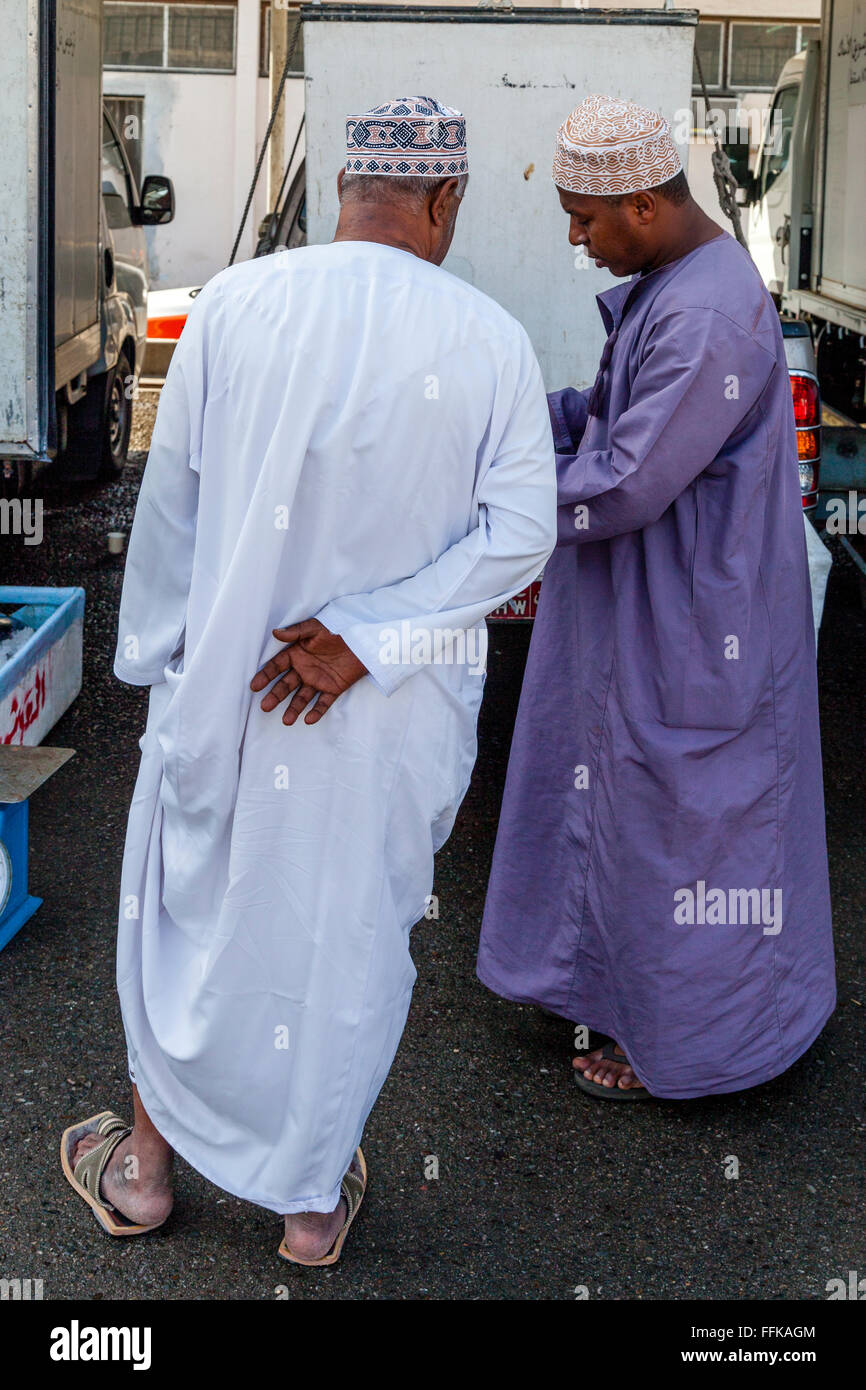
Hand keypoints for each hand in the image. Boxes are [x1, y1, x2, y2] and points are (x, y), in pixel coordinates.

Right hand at [250, 619, 367, 724]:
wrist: (362, 639)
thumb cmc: (337, 629)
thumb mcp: (315, 628)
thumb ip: (296, 632)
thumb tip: (275, 633)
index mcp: (297, 654)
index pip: (277, 667)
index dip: (265, 676)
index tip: (254, 686)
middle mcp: (304, 670)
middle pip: (286, 685)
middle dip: (276, 696)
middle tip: (265, 707)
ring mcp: (318, 681)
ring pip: (302, 697)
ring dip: (294, 708)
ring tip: (287, 721)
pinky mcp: (333, 689)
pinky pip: (323, 702)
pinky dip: (317, 711)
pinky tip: (309, 719)